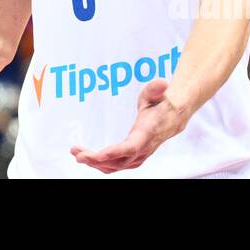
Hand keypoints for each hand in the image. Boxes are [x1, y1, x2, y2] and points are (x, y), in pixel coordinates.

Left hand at [70, 79, 188, 173]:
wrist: (172, 118)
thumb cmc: (161, 103)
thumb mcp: (157, 92)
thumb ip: (156, 88)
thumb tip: (162, 83)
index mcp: (147, 133)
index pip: (131, 147)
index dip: (114, 153)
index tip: (98, 155)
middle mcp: (143, 148)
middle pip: (119, 161)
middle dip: (96, 160)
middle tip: (77, 154)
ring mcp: (138, 156)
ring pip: (115, 166)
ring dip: (94, 163)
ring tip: (76, 154)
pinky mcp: (133, 158)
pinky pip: (115, 166)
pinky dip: (100, 164)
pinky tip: (87, 158)